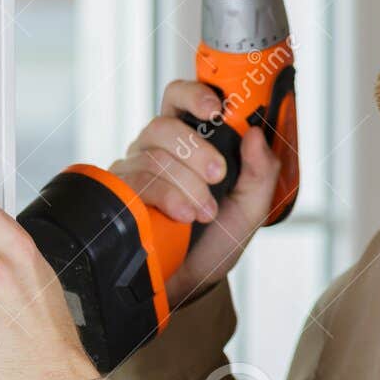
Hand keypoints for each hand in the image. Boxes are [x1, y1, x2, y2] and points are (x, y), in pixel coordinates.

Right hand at [111, 79, 280, 307]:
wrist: (188, 285)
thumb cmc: (215, 241)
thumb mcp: (250, 208)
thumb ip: (261, 172)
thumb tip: (256, 134)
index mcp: (187, 140)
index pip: (180, 97)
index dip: (194, 94)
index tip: (216, 111)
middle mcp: (156, 149)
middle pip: (165, 126)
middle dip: (197, 150)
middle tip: (218, 177)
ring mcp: (133, 172)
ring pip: (153, 156)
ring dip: (187, 185)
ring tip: (203, 213)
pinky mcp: (118, 196)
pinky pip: (135, 183)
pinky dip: (166, 199)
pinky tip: (181, 218)